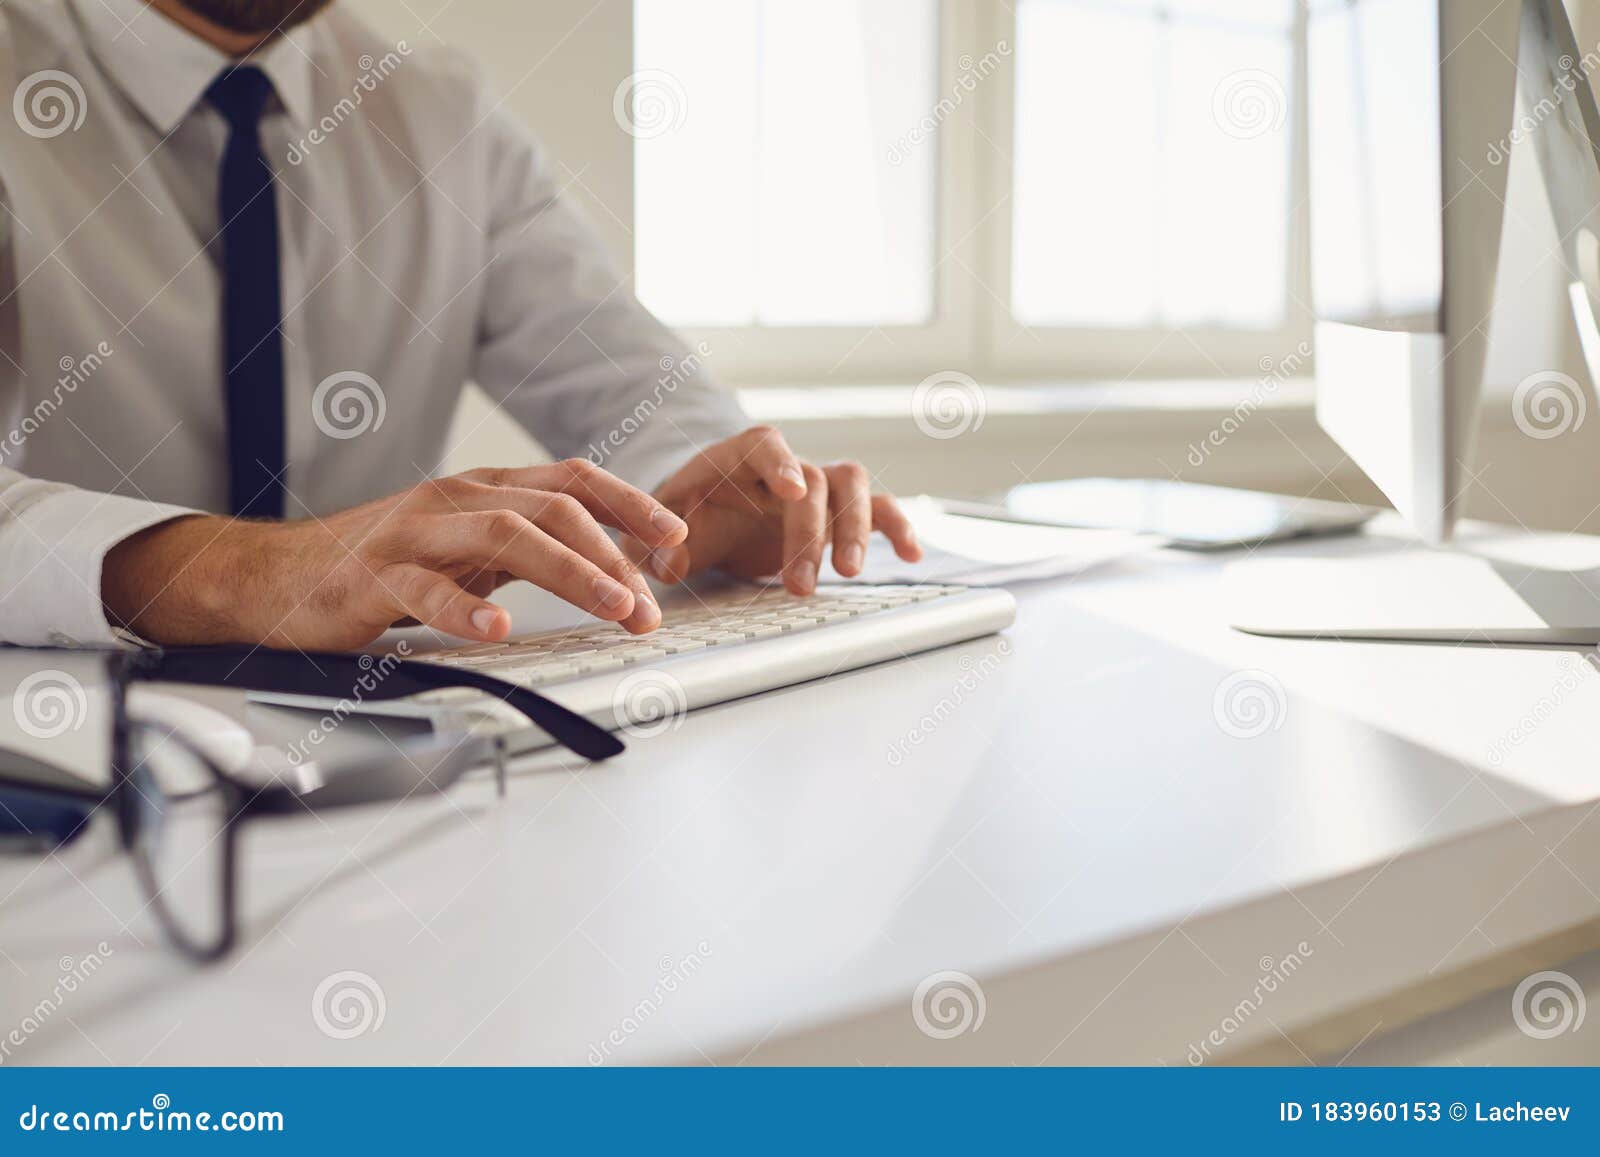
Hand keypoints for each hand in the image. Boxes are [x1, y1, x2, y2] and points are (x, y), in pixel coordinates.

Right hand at [102, 461, 688, 649]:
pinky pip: (424, 589)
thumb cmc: (380, 564)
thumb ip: (528, 549)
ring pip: (505, 535)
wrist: (273, 576)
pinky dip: (465, 608)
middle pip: (552, 508)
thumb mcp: (465, 548)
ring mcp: (413, 534)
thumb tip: (610, 569)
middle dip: (613, 553)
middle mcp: (455, 500)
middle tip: (651, 602)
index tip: (675, 536)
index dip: (629, 503)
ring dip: (570, 572)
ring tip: (612, 607)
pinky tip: (498, 628)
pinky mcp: (371, 576)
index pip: (572, 480)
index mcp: (483, 491)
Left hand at [627, 426, 922, 593]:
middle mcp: (785, 466)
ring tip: (848, 573)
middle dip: (811, 532)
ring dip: (856, 528)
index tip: (794, 490)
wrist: (705, 516)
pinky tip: (913, 555)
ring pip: (853, 487)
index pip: (765, 445)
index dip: (782, 464)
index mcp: (737, 458)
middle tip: (801, 584)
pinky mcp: (838, 513)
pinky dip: (897, 528)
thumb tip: (669, 560)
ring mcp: (817, 487)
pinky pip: (878, 509)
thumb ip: (659, 547)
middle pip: (815, 479)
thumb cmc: (685, 516)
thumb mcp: (659, 531)